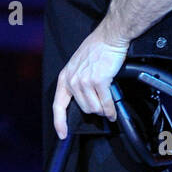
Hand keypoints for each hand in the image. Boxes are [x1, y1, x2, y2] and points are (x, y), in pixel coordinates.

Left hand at [52, 23, 130, 137]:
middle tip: (102, 106)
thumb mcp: (78, 65)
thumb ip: (76, 82)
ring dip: (103, 110)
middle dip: (94, 110)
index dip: (59, 123)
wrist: (109, 38)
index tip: (63, 134)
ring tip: (108, 107)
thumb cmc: (96, 48)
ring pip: (94, 108)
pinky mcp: (99, 81)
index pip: (58, 106)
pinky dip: (110, 110)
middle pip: (83, 109)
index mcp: (65, 77)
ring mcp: (85, 81)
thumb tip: (83, 101)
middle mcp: (73, 81)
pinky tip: (113, 111)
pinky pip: (105, 103)